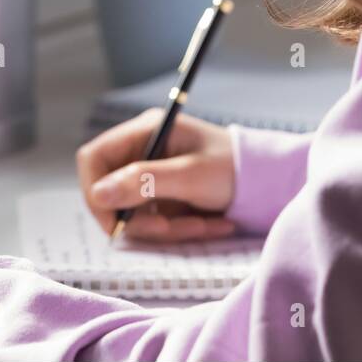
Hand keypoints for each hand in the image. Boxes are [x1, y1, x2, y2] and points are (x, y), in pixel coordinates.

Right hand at [76, 108, 235, 241]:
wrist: (267, 182)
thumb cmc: (232, 168)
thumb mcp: (191, 175)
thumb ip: (144, 182)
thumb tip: (98, 194)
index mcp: (144, 131)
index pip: (94, 158)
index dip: (96, 191)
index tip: (114, 221)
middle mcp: (142, 151)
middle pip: (110, 192)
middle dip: (140, 219)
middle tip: (169, 228)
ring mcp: (151, 176)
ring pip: (132, 214)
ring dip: (166, 228)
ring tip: (204, 224)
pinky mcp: (162, 198)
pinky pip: (153, 222)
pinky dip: (178, 229)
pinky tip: (210, 224)